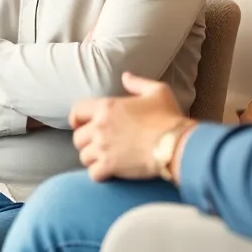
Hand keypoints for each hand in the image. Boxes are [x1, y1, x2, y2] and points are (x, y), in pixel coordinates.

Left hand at [70, 72, 190, 181]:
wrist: (175, 144)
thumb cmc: (167, 117)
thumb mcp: (157, 91)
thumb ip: (137, 83)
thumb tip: (125, 76)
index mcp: (107, 106)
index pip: (77, 111)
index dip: (76, 118)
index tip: (79, 124)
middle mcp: (100, 126)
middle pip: (78, 138)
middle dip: (86, 142)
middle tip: (97, 145)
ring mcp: (103, 147)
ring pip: (84, 157)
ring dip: (92, 159)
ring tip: (104, 160)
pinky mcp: (109, 166)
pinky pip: (93, 174)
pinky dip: (99, 175)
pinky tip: (109, 173)